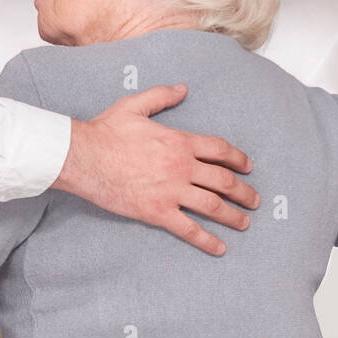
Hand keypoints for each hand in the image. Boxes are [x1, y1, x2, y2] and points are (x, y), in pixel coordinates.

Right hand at [51, 83, 258, 253]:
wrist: (84, 157)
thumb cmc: (107, 131)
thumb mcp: (134, 105)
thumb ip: (161, 96)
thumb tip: (182, 89)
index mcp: (178, 141)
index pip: (219, 150)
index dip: (238, 158)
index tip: (248, 166)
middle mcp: (181, 167)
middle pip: (223, 180)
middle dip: (244, 191)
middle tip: (254, 200)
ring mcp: (171, 191)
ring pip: (212, 206)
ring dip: (233, 216)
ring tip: (244, 222)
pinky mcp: (157, 212)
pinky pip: (189, 229)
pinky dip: (207, 240)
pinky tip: (220, 248)